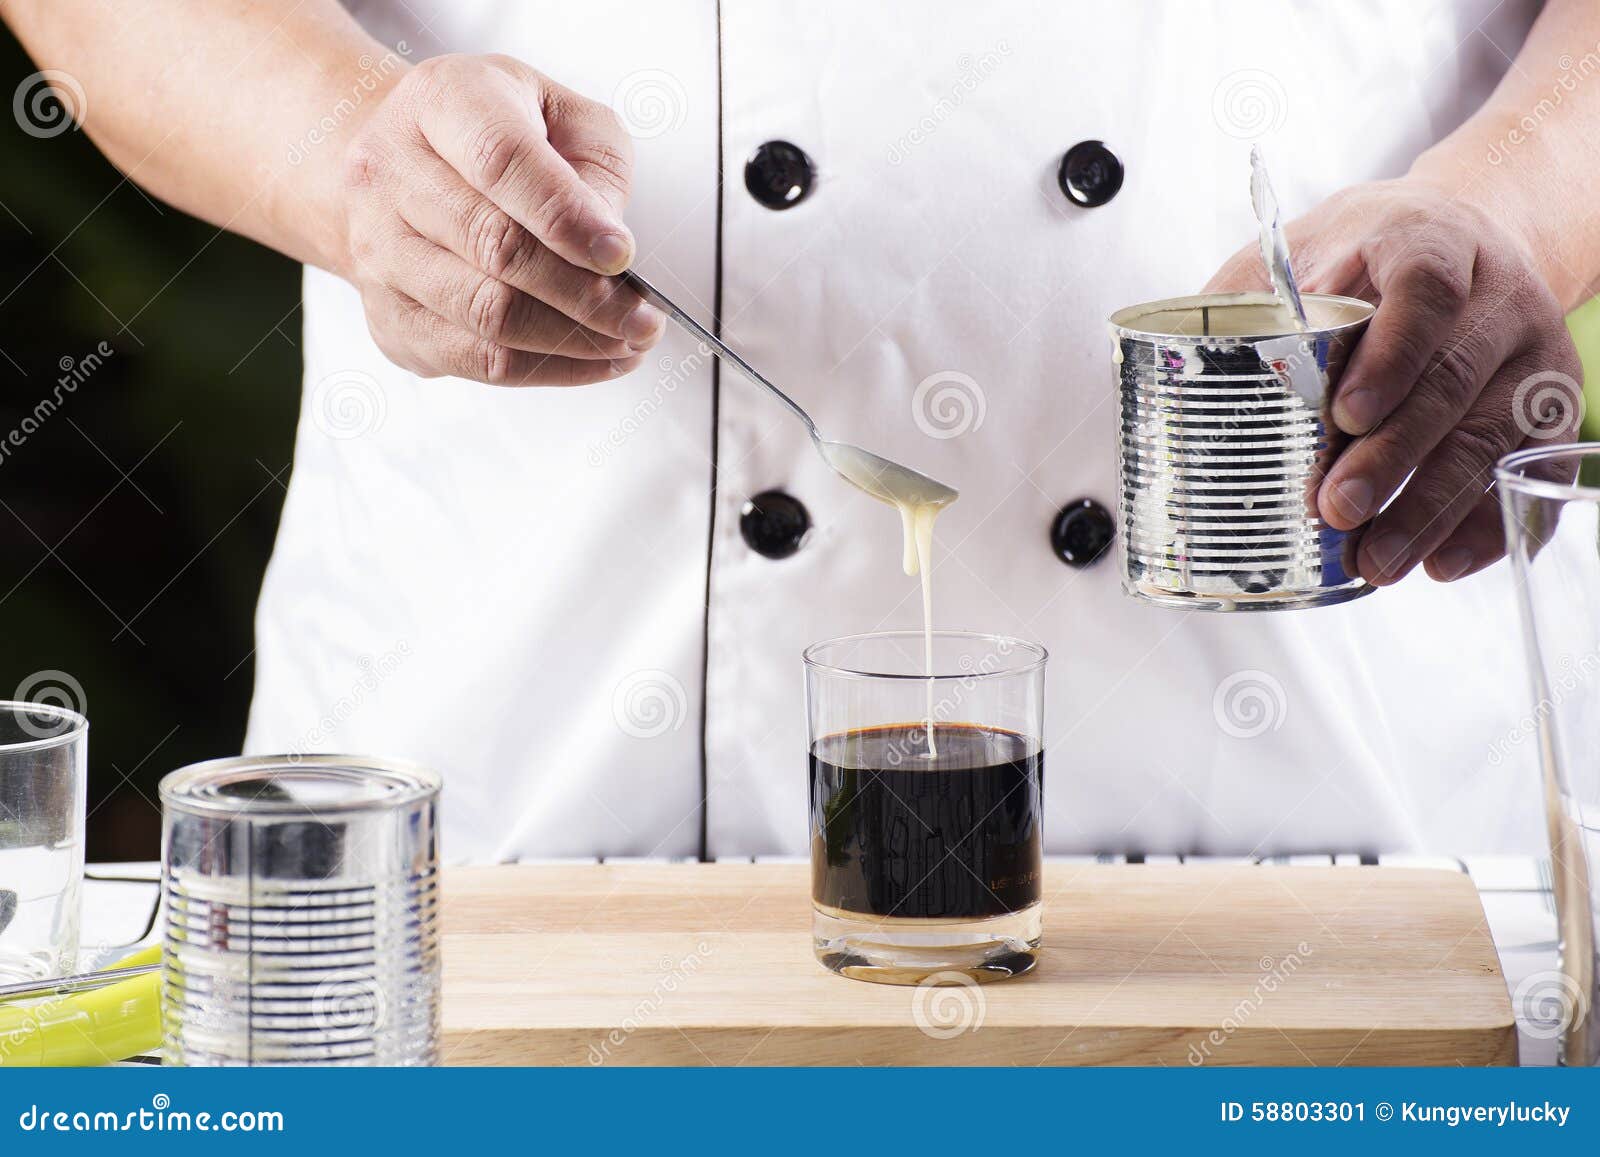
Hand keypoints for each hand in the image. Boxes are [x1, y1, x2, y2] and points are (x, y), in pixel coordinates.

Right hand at [337, 54, 662, 384]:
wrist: (396, 162)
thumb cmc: (487, 133)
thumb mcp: (557, 112)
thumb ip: (595, 164)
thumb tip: (608, 242)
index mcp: (439, 102)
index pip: (500, 162)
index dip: (567, 217)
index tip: (621, 254)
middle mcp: (390, 174)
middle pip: (494, 249)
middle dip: (585, 294)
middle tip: (643, 318)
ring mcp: (378, 251)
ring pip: (485, 316)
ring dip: (571, 340)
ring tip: (627, 342)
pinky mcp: (388, 317)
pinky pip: (474, 360)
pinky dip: (546, 370)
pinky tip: (592, 360)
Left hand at [1206, 179, 1581, 584]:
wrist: (1456, 238)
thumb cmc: (1358, 256)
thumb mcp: (1293, 253)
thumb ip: (1244, 303)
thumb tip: (1166, 370)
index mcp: (1426, 240)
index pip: (1425, 288)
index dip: (1391, 354)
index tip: (1345, 413)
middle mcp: (1495, 292)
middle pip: (1453, 379)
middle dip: (1394, 456)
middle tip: (1337, 510)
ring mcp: (1530, 351)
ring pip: (1491, 435)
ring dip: (1431, 508)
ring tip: (1376, 560)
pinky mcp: (1550, 404)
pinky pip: (1529, 471)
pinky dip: (1485, 525)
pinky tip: (1440, 563)